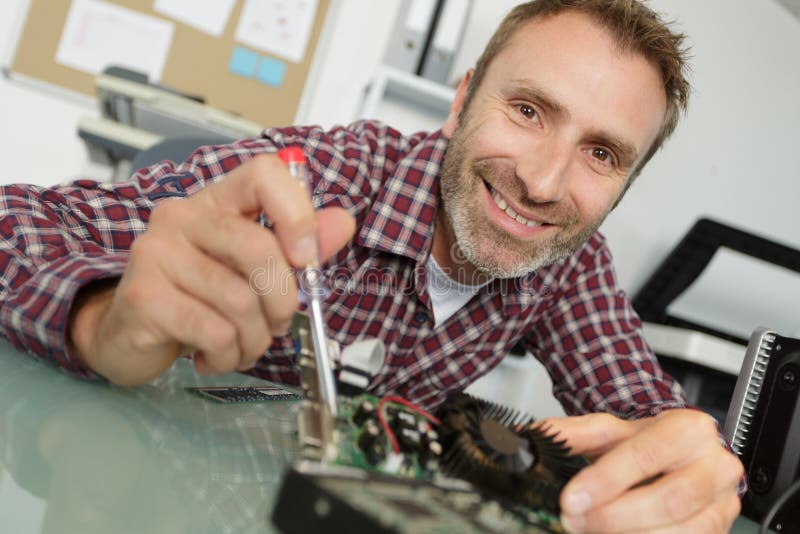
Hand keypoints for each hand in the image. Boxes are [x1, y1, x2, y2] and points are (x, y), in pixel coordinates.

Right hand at [70, 154, 354, 384]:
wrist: (128, 334)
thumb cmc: (196, 298)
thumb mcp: (252, 270)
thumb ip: (300, 246)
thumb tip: (343, 221)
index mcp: (216, 202)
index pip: (264, 174)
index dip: (297, 213)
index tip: (306, 257)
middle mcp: (182, 217)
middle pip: (258, 248)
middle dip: (282, 300)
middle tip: (278, 323)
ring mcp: (157, 253)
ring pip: (239, 300)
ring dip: (255, 339)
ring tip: (243, 346)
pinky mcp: (144, 296)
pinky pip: (214, 331)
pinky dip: (228, 354)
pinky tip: (215, 355)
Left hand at [540, 409, 743, 532]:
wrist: (676, 455)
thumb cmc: (645, 443)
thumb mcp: (607, 429)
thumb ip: (572, 434)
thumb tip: (534, 439)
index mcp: (688, 429)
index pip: (645, 456)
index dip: (605, 480)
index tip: (571, 499)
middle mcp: (715, 465)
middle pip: (668, 499)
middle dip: (614, 516)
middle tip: (575, 521)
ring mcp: (724, 502)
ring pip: (682, 531)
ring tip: (590, 532)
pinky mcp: (721, 530)